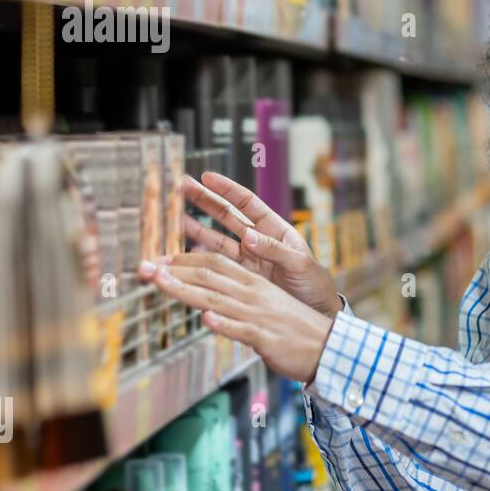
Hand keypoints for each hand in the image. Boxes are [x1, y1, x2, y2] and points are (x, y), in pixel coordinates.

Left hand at [139, 251, 332, 382]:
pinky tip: (207, 319)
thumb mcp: (263, 307)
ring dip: (186, 290)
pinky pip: (242, 329)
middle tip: (143, 267)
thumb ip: (236, 301)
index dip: (182, 260)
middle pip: (209, 276)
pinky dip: (224, 324)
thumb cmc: (293, 328)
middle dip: (173, 270)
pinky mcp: (266, 337)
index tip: (155, 261)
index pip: (213, 263)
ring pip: (217, 298)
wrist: (327, 347)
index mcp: (253, 283)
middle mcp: (253, 294)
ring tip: (160, 282)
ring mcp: (259, 314)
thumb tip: (206, 303)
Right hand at [181, 171, 341, 316]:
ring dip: (195, 228)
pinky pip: (216, 264)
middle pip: (226, 216)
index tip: (207, 177)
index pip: (247, 203)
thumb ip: (275, 250)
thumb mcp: (301, 264)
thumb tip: (249, 237)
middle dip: (204, 201)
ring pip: (215, 239)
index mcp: (274, 230)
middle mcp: (257, 241)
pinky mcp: (240, 278)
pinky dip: (200, 258)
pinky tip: (184, 251)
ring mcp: (246, 259)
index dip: (227, 189)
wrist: (316, 313)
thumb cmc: (315, 285)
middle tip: (182, 188)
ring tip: (173, 217)